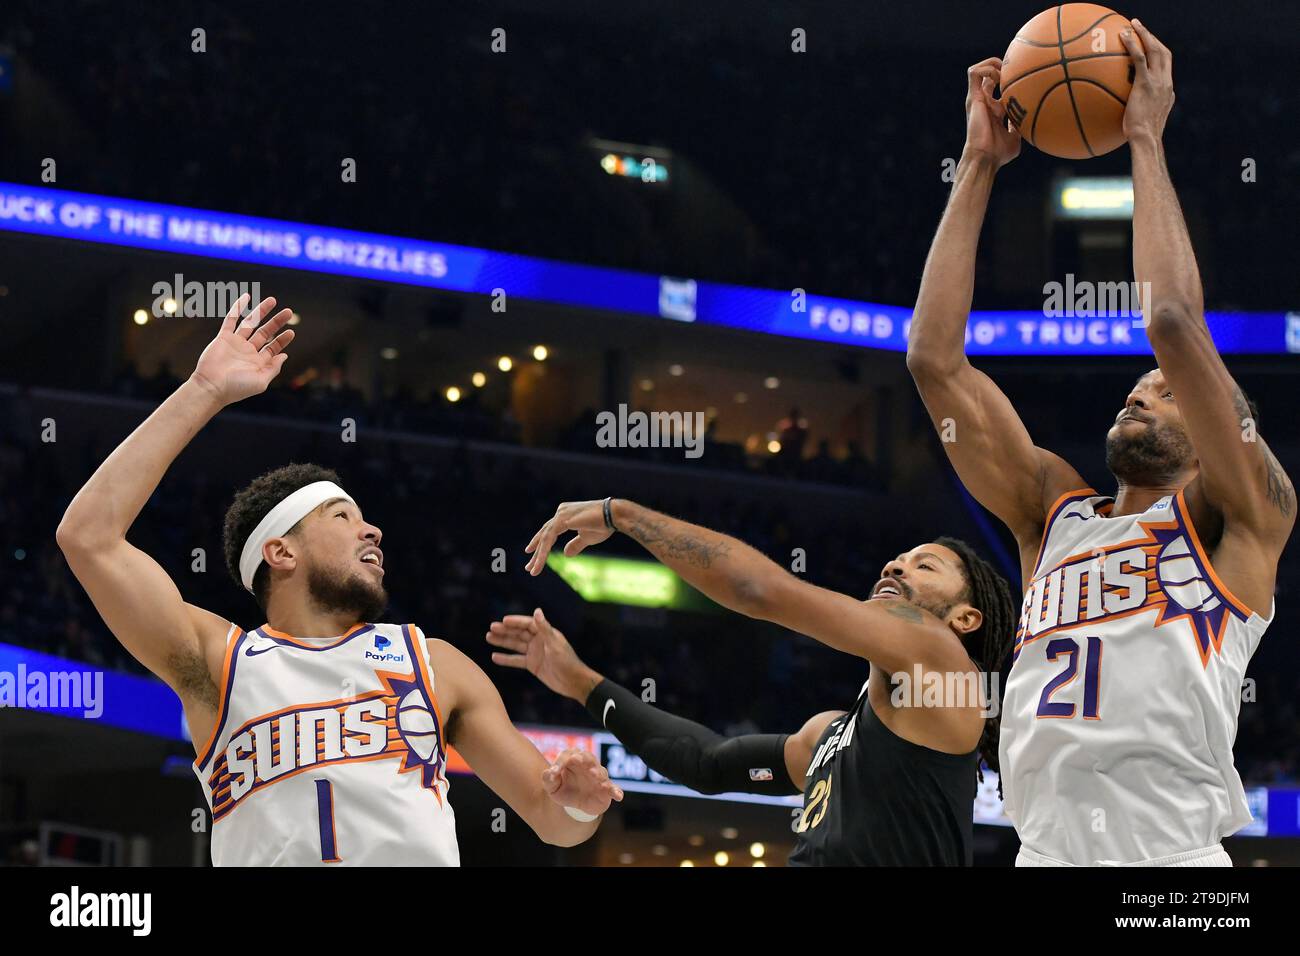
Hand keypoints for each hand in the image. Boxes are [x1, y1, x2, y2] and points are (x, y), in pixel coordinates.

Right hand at [190, 294, 294, 405]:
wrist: (212, 387)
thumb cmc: (236, 388)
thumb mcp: (261, 381)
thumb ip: (273, 368)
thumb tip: (284, 355)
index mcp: (258, 362)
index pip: (273, 347)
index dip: (282, 339)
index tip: (291, 331)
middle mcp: (248, 351)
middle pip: (265, 332)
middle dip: (277, 322)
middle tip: (289, 312)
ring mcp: (236, 343)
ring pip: (250, 323)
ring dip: (261, 311)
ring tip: (273, 300)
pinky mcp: (223, 337)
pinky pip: (231, 319)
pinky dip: (238, 308)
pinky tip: (246, 297)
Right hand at [487, 607, 598, 701]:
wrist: (574, 683)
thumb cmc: (567, 662)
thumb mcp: (555, 645)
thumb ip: (544, 629)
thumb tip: (537, 611)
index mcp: (546, 633)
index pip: (528, 624)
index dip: (516, 622)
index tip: (503, 621)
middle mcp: (539, 641)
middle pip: (519, 633)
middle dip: (505, 631)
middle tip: (491, 628)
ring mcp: (535, 653)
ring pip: (515, 645)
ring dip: (503, 642)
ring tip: (488, 638)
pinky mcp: (533, 665)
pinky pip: (516, 660)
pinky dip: (506, 659)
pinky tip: (494, 657)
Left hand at [524, 499, 615, 574]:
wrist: (614, 516)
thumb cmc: (603, 525)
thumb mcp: (587, 538)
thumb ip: (575, 545)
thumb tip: (565, 554)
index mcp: (565, 514)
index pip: (549, 531)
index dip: (541, 544)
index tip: (531, 555)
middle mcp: (560, 512)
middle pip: (544, 535)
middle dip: (536, 552)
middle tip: (529, 568)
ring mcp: (560, 514)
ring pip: (545, 538)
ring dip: (538, 556)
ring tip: (532, 570)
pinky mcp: (562, 520)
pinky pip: (548, 539)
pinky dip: (543, 552)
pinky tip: (539, 562)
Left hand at [541, 748, 622, 815]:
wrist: (574, 806)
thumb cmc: (563, 790)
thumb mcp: (551, 786)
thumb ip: (548, 778)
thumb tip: (550, 773)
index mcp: (572, 760)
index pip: (567, 755)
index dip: (560, 762)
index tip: (554, 772)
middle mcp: (587, 765)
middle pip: (588, 757)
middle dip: (584, 758)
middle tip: (578, 760)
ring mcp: (598, 776)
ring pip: (601, 772)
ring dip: (598, 773)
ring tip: (594, 775)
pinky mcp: (606, 789)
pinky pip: (613, 789)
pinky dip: (616, 791)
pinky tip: (618, 795)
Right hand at [964, 57, 1019, 166]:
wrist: (985, 156)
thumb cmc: (999, 153)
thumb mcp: (1015, 137)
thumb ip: (1020, 126)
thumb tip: (1031, 118)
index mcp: (993, 108)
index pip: (996, 85)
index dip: (1007, 76)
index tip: (1022, 77)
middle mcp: (984, 101)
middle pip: (987, 74)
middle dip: (1000, 66)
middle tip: (1014, 72)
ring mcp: (977, 98)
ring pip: (979, 69)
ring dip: (992, 65)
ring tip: (1004, 73)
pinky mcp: (973, 98)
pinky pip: (974, 73)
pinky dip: (986, 68)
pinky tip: (998, 76)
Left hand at [1119, 19, 1173, 142]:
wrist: (1146, 140)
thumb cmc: (1141, 138)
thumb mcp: (1143, 123)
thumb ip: (1139, 113)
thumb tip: (1126, 114)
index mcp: (1167, 90)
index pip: (1166, 66)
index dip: (1159, 52)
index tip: (1149, 45)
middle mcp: (1166, 82)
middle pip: (1164, 52)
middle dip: (1152, 38)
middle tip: (1139, 28)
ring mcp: (1158, 81)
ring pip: (1154, 49)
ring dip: (1144, 34)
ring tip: (1132, 24)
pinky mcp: (1146, 83)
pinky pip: (1139, 58)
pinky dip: (1133, 44)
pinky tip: (1122, 36)